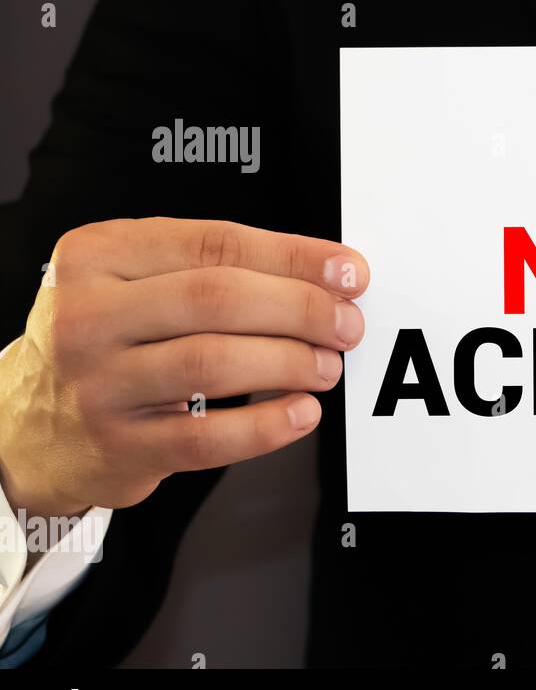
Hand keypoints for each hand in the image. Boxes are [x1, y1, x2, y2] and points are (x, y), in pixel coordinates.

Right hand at [0, 218, 369, 520]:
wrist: (29, 424)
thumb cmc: (107, 341)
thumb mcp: (137, 283)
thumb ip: (218, 269)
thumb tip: (329, 274)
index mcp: (99, 254)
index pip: (215, 243)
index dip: (295, 257)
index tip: (349, 272)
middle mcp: (88, 314)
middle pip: (217, 298)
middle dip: (301, 310)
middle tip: (346, 325)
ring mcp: (97, 382)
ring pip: (212, 364)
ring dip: (288, 363)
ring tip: (326, 367)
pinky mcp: (117, 445)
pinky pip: (205, 438)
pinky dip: (266, 427)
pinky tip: (301, 414)